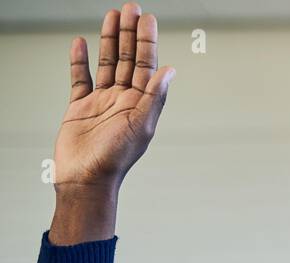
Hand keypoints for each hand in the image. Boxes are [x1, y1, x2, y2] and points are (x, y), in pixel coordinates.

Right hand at [56, 5, 172, 190]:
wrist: (86, 179)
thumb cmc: (115, 158)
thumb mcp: (140, 125)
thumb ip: (154, 97)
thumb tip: (169, 70)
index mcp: (141, 104)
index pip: (146, 65)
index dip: (147, 41)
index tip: (147, 19)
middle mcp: (124, 100)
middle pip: (127, 59)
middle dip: (129, 33)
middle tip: (131, 7)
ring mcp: (102, 102)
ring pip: (106, 64)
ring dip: (108, 40)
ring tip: (111, 16)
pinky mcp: (80, 107)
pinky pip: (80, 78)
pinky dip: (80, 60)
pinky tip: (81, 42)